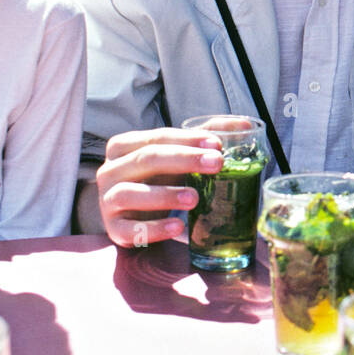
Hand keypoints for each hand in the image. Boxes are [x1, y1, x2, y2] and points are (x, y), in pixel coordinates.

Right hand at [94, 128, 225, 246]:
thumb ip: (206, 137)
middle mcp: (110, 170)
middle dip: (184, 160)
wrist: (130, 212)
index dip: (188, 140)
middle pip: (147, 159)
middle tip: (217, 164)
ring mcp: (108, 200)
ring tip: (195, 198)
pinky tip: (177, 226)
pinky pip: (130, 229)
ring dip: (165, 195)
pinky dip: (154, 229)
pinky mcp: (114, 229)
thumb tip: (246, 124)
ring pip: (130, 193)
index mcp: (124, 146)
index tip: (218, 145)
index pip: (157, 137)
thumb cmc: (156, 177)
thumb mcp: (176, 155)